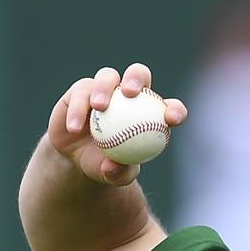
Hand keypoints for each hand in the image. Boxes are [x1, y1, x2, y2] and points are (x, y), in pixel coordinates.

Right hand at [47, 63, 188, 187]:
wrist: (76, 159)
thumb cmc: (104, 166)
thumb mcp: (115, 176)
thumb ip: (119, 173)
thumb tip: (114, 167)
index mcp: (149, 114)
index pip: (168, 107)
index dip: (174, 109)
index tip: (171, 119)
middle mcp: (128, 95)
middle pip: (138, 74)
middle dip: (137, 78)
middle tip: (130, 93)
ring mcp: (104, 89)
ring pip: (107, 76)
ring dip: (104, 88)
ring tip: (99, 107)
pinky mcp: (81, 90)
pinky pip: (81, 93)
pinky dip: (78, 109)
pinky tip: (75, 127)